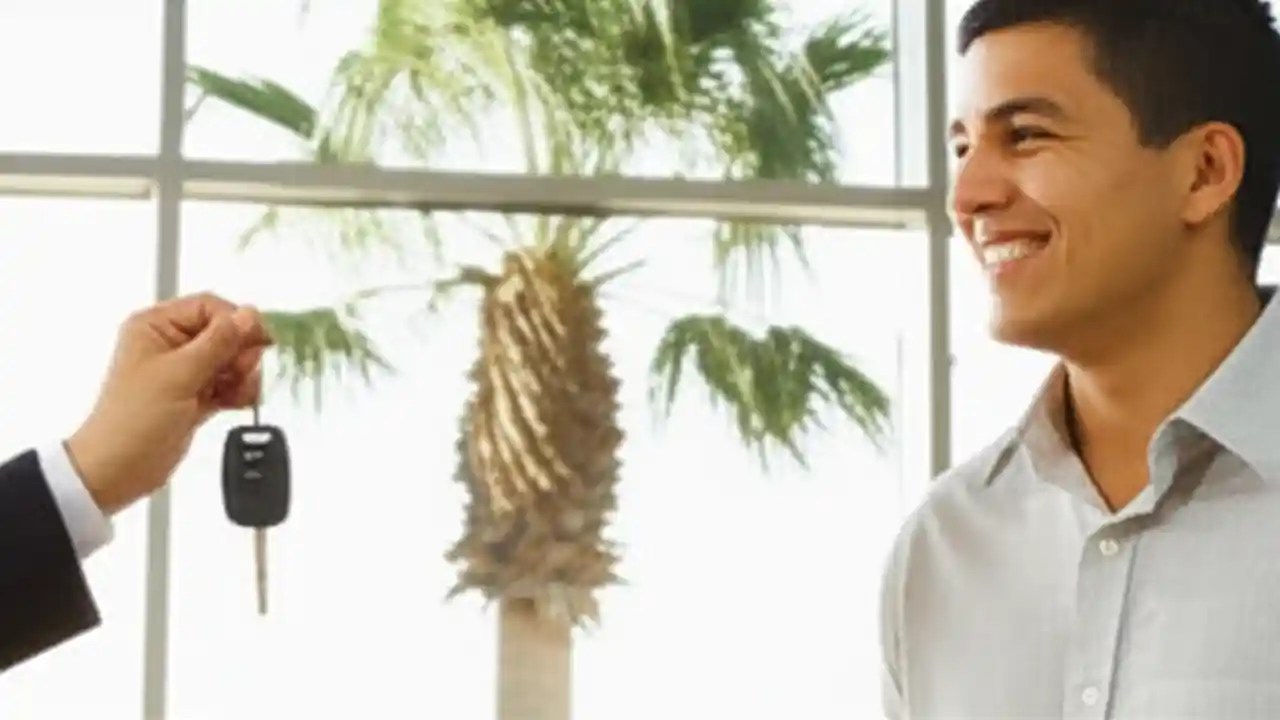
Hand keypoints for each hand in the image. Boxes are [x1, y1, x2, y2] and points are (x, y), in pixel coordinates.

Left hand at [65, 292, 272, 514]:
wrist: (119, 469)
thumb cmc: (133, 420)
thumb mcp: (179, 375)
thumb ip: (218, 343)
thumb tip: (249, 315)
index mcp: (156, 326)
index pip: (209, 307)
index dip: (236, 322)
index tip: (257, 341)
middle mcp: (171, 344)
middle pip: (225, 333)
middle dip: (240, 354)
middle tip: (238, 373)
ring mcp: (184, 371)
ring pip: (232, 360)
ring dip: (242, 376)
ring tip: (233, 393)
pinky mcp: (195, 395)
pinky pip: (229, 383)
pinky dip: (238, 392)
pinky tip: (234, 403)